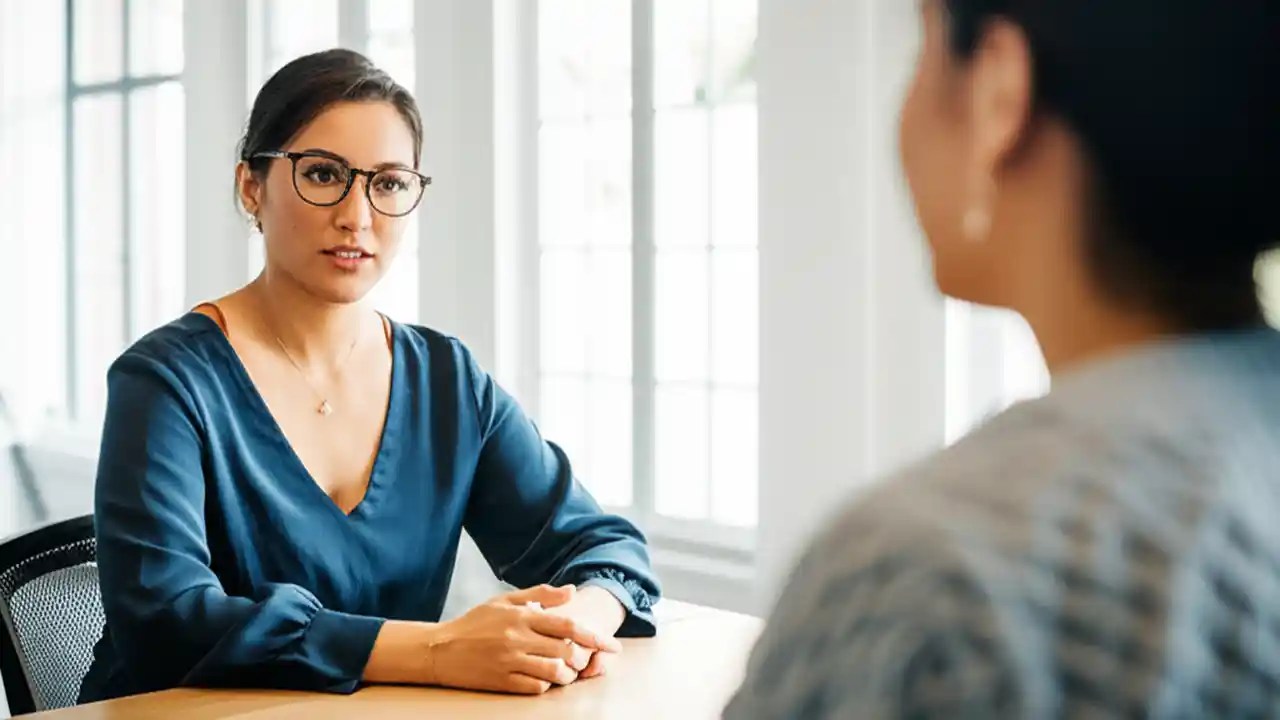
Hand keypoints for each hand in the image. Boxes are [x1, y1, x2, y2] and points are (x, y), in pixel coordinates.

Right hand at [424, 584, 622, 694]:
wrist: (440, 649)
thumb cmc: (476, 623)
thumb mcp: (505, 600)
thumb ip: (541, 594)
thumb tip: (572, 591)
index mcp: (521, 616)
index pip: (567, 626)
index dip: (594, 636)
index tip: (611, 645)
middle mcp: (517, 638)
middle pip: (566, 650)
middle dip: (583, 657)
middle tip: (586, 660)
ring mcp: (509, 661)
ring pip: (554, 671)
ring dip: (567, 673)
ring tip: (567, 671)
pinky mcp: (501, 681)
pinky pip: (535, 687)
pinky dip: (547, 684)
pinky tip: (545, 678)